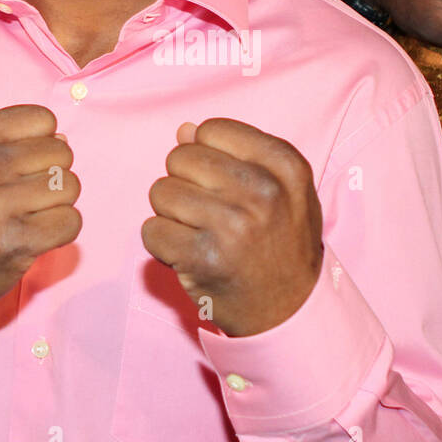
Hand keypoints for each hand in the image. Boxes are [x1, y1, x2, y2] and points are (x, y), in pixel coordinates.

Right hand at [0, 104, 80, 304]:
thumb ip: (10, 139)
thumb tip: (62, 138)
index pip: (44, 120)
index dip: (41, 143)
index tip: (21, 165)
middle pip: (62, 153)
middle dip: (51, 174)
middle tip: (24, 195)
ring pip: (70, 186)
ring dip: (57, 203)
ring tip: (28, 214)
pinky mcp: (15, 240)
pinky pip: (71, 221)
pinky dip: (61, 230)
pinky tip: (35, 234)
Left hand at [141, 119, 322, 336]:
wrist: (290, 311)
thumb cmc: (281, 242)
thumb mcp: (282, 189)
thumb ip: (237, 153)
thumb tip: (184, 131)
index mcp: (285, 166)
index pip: (212, 130)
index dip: (206, 154)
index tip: (221, 183)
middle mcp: (263, 192)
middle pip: (181, 157)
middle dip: (184, 182)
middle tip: (207, 212)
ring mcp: (233, 226)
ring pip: (160, 191)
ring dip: (170, 213)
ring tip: (199, 233)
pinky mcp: (204, 259)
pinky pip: (151, 230)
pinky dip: (161, 243)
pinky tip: (187, 254)